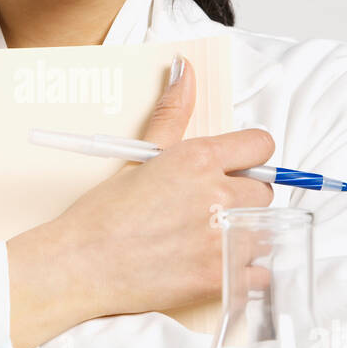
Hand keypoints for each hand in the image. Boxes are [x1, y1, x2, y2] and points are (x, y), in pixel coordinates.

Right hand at [7, 57, 272, 347]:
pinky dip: (244, 272)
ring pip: (265, 231)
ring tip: (208, 240)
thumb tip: (185, 70)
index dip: (249, 157)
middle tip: (209, 209)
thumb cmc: (102, 215)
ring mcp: (222, 239)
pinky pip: (261, 273)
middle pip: (264, 191)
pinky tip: (215, 266)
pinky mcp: (221, 277)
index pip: (260, 145)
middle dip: (243, 198)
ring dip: (244, 235)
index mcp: (197, 159)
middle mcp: (216, 195)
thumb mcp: (139, 156)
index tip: (237, 168)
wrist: (81, 266)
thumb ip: (172, 113)